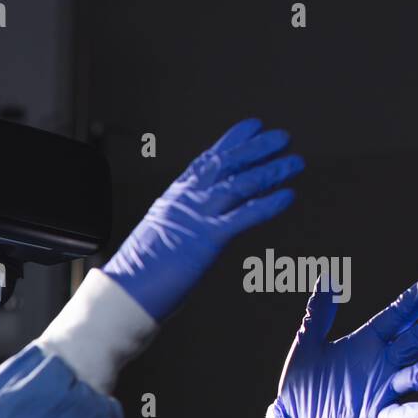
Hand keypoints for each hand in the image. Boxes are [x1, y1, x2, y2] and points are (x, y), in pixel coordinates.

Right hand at [103, 119, 302, 320]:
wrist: (123, 291)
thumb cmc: (137, 273)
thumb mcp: (158, 238)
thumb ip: (179, 228)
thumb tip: (191, 233)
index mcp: (172, 199)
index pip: (206, 161)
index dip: (231, 141)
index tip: (252, 127)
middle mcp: (185, 201)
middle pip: (227, 164)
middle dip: (257, 148)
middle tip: (282, 137)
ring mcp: (196, 218)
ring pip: (240, 185)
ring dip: (271, 171)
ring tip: (294, 162)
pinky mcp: (206, 239)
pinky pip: (243, 216)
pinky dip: (268, 205)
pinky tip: (287, 195)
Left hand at [274, 276, 417, 417]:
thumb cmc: (305, 381)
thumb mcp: (308, 343)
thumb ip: (319, 314)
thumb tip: (325, 279)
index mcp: (367, 342)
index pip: (395, 318)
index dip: (412, 303)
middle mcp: (381, 363)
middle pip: (415, 340)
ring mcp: (380, 389)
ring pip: (415, 376)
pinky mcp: (372, 414)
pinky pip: (397, 414)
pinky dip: (413, 413)